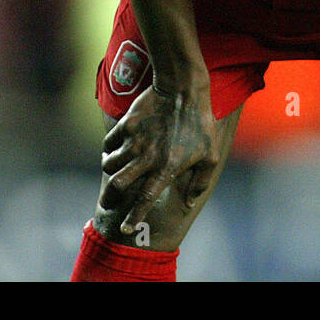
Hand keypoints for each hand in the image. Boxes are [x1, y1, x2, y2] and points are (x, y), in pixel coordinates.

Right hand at [99, 83, 219, 234]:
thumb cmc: (201, 124)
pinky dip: (109, 149)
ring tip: (116, 170)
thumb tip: (191, 201)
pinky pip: (109, 142)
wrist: (183, 90)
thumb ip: (200, 181)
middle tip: (109, 201)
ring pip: (110, 164)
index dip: (134, 217)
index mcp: (166, 168)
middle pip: (117, 184)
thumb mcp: (210, 155)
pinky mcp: (127, 125)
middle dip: (110, 197)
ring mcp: (135, 141)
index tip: (126, 229)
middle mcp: (147, 157)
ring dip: (111, 170)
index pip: (145, 199)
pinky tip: (116, 148)